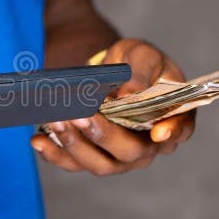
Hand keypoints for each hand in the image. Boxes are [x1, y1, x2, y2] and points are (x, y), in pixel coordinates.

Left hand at [31, 38, 194, 175]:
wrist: (108, 71)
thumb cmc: (134, 63)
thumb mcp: (141, 54)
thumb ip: (141, 69)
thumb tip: (128, 93)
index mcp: (172, 116)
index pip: (181, 129)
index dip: (173, 132)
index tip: (159, 133)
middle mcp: (148, 145)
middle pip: (132, 152)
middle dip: (104, 135)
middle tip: (81, 114)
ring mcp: (120, 157)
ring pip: (101, 165)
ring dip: (76, 145)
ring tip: (56, 120)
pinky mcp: (92, 158)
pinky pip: (73, 164)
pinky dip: (53, 154)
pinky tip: (37, 139)